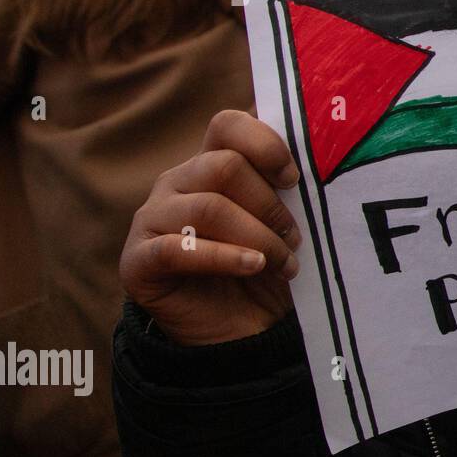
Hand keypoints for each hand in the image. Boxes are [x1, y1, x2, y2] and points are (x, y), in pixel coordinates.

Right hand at [119, 111, 301, 345]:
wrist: (241, 331)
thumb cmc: (265, 267)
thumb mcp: (281, 222)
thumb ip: (285, 185)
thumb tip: (319, 149)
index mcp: (210, 162)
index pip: (228, 125)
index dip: (265, 144)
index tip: (293, 178)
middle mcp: (176, 182)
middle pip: (224, 166)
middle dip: (269, 205)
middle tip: (294, 238)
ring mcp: (151, 218)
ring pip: (208, 207)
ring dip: (257, 237)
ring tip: (283, 264)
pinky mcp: (138, 260)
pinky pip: (177, 249)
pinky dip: (224, 257)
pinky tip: (252, 266)